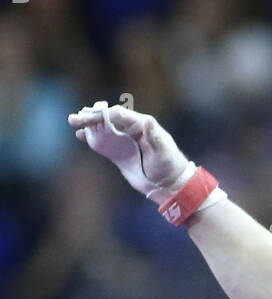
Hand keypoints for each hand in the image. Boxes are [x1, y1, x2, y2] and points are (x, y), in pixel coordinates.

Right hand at [67, 102, 192, 200]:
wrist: (170, 184)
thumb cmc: (170, 166)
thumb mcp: (163, 151)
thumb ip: (155, 136)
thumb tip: (147, 120)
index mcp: (142, 125)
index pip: (118, 115)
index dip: (103, 114)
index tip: (90, 117)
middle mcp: (132, 129)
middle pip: (108, 119)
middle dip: (91, 117)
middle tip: (75, 118)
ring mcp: (125, 141)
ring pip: (104, 129)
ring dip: (89, 125)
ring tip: (74, 123)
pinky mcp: (121, 153)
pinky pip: (104, 142)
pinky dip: (93, 138)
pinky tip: (81, 136)